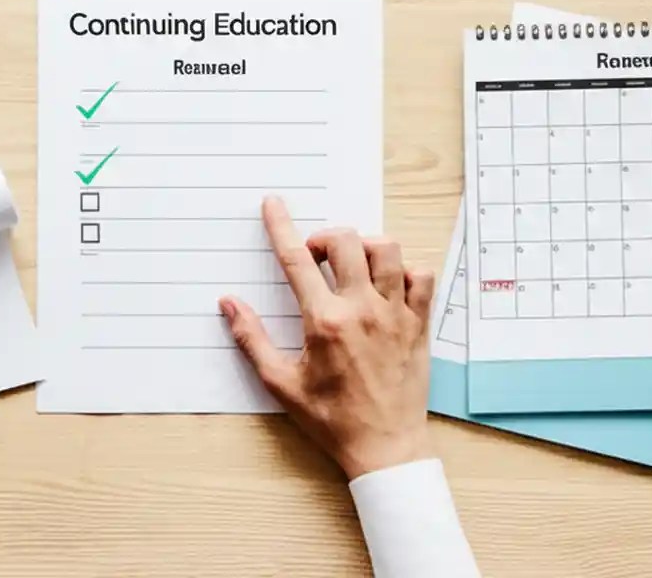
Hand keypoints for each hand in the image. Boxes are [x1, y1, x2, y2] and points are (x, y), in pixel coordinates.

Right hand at [219, 196, 436, 479]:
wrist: (384, 446)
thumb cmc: (331, 419)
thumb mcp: (281, 383)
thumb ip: (252, 339)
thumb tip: (229, 305)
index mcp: (325, 321)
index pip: (297, 260)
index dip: (281, 226)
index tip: (273, 206)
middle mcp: (362, 310)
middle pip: (346, 241)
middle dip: (324, 237)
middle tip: (315, 256)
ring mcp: (395, 314)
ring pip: (388, 249)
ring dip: (365, 246)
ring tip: (352, 264)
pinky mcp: (419, 324)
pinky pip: (421, 276)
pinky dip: (405, 270)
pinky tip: (388, 283)